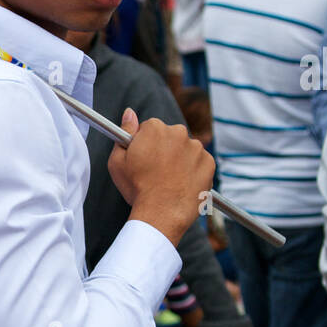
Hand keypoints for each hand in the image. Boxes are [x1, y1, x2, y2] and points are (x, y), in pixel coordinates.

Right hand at [108, 109, 214, 246]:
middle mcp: (178, 132)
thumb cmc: (136, 188)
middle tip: (156, 171)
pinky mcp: (209, 163)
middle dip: (164, 149)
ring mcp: (196, 148)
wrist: (161, 214)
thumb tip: (129, 112)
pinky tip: (182, 184)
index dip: (145, 144)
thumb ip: (124, 131)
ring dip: (179, 160)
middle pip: (170, 136)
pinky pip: (200, 163)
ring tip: (169, 181)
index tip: (143, 159)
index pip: (150, 128)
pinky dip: (193, 171)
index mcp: (154, 128)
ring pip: (186, 149)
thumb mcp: (118, 160)